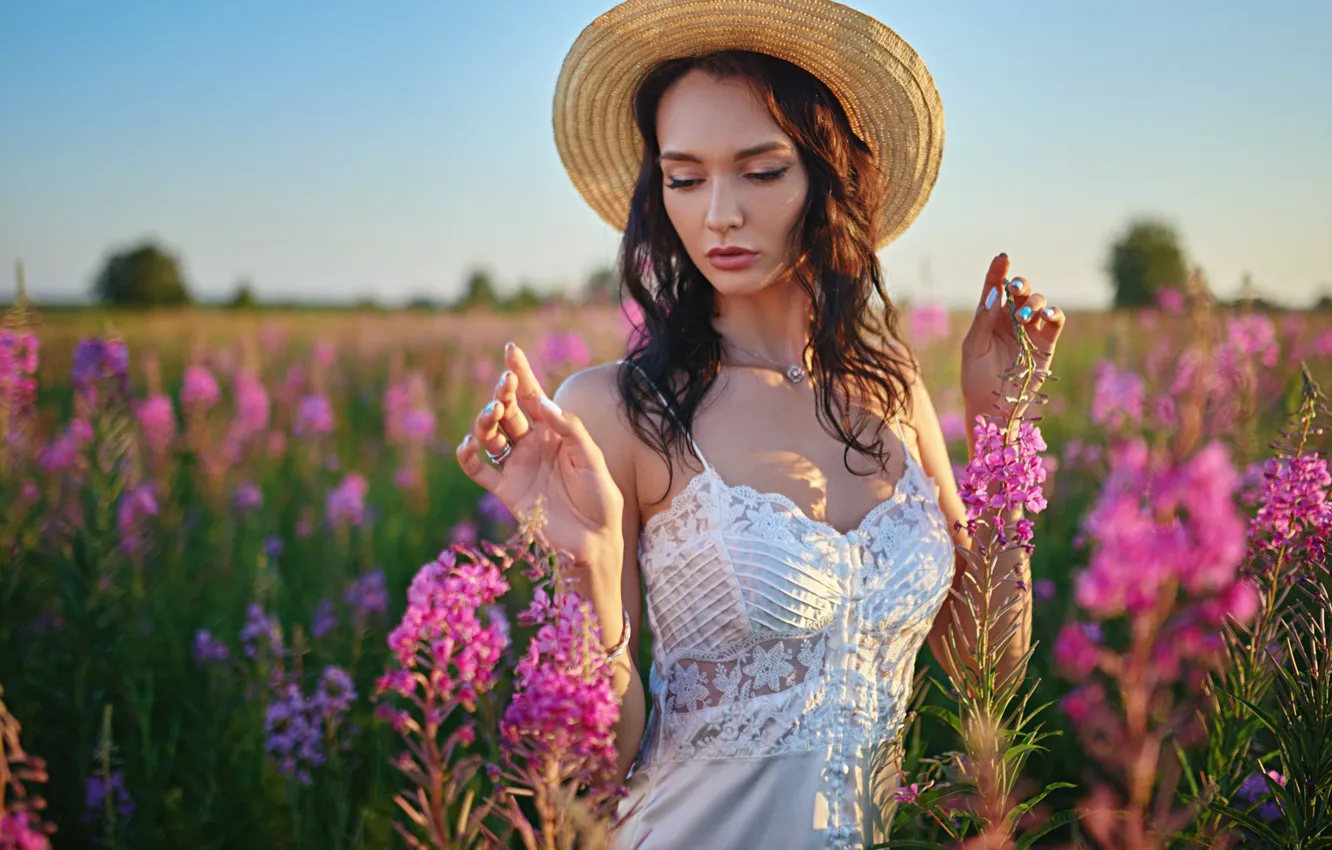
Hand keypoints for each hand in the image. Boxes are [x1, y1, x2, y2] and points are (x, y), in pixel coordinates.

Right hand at [456, 342, 624, 567]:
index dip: (520, 372)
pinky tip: (469, 445)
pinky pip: (480, 470)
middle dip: (502, 393)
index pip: (532, 395)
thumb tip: (543, 402)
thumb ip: (570, 429)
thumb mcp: (592, 458)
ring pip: (491, 436)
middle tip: (504, 384)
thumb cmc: (600, 496)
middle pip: (508, 411)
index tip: (510, 349)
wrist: (595, 539)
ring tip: (492, 413)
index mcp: (554, 430)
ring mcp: (517, 466)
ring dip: (485, 421)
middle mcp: (532, 444)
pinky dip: (468, 457)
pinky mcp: (506, 490)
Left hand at [960, 254, 1064, 418]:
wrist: (994, 408)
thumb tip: (995, 295)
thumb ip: (983, 322)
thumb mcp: (973, 349)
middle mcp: (1010, 320)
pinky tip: (1048, 316)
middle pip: (1020, 291)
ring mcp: (1029, 330)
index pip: (994, 288)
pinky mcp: (1046, 344)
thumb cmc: (976, 379)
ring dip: (1033, 304)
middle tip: (1015, 289)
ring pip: (1038, 303)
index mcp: (988, 317)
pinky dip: (1055, 313)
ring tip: (1022, 319)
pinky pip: (1055, 321)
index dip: (999, 271)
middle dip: (1020, 285)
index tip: (1003, 258)